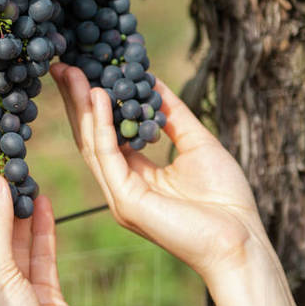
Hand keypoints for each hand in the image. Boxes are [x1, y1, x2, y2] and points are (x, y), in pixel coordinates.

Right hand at [51, 64, 266, 279]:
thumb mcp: (197, 143)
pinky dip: (101, 124)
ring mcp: (119, 196)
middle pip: (90, 136)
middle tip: (63, 64)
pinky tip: (100, 96)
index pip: (106, 134)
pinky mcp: (125, 202)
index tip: (86, 68)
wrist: (241, 242)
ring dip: (81, 105)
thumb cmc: (226, 200)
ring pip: (91, 143)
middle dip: (77, 99)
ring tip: (74, 71)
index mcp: (136, 178)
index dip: (93, 102)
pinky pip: (107, 155)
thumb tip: (153, 82)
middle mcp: (121, 187)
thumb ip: (173, 114)